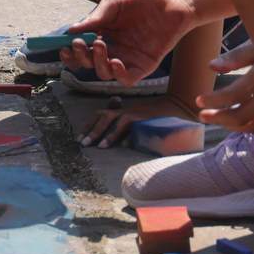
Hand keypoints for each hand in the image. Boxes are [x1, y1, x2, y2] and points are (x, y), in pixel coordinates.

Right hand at [59, 0, 198, 85]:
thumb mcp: (113, 4)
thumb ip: (94, 19)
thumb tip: (71, 31)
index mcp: (103, 35)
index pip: (82, 51)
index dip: (70, 53)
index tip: (64, 46)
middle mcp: (114, 49)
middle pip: (90, 64)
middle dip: (81, 57)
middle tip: (81, 44)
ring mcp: (128, 59)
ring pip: (105, 73)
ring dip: (98, 63)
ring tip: (102, 45)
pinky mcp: (144, 66)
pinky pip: (127, 79)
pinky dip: (118, 75)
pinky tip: (116, 62)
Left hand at [79, 93, 198, 148]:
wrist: (174, 106)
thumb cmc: (151, 116)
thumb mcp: (133, 117)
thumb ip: (121, 125)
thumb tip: (109, 141)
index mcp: (121, 111)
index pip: (100, 114)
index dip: (89, 125)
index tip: (79, 138)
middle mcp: (126, 111)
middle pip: (105, 117)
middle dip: (94, 131)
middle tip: (84, 144)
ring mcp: (137, 115)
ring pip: (119, 122)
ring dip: (109, 135)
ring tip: (101, 147)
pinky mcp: (147, 121)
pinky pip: (136, 129)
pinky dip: (130, 136)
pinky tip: (124, 146)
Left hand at [194, 21, 253, 135]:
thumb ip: (238, 56)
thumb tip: (211, 66)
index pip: (232, 95)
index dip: (212, 101)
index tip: (198, 101)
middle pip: (241, 117)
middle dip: (218, 119)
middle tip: (203, 116)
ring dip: (235, 126)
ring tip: (221, 120)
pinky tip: (246, 122)